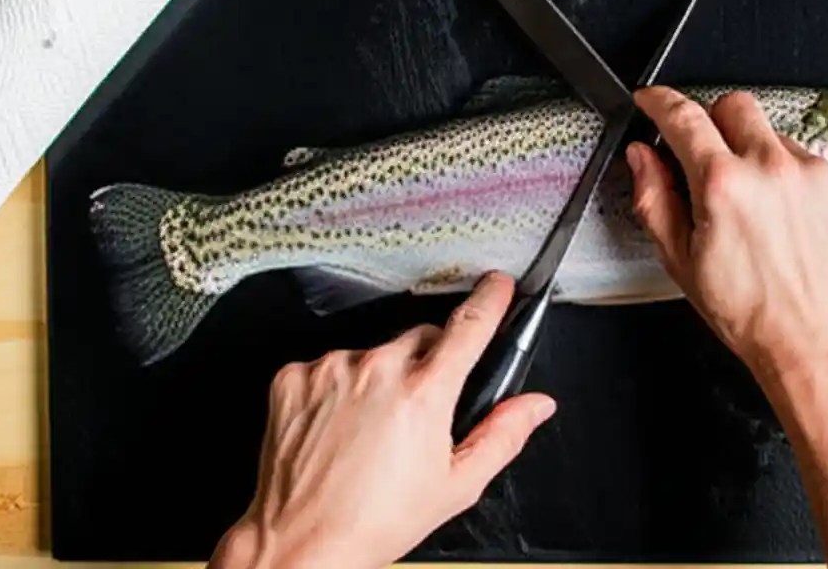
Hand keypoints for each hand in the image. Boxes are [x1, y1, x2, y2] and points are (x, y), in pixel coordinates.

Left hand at [210, 273, 556, 568]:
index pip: (469, 326)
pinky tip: (337, 427)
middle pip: (421, 339)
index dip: (490, 300)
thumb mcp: (456, 486)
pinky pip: (329, 366)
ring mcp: (331, 370)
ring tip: (370, 430)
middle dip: (430, 362)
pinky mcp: (294, 377)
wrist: (301, 542)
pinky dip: (337, 388)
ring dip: (380, 377)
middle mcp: (377, 370)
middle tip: (421, 408)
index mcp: (424, 393)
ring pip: (373, 353)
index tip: (497, 285)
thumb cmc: (374, 521)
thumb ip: (503, 436)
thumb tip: (533, 406)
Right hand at [627, 86, 827, 378]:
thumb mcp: (681, 261)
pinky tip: (787, 221)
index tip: (652, 101)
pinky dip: (792, 180)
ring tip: (756, 209)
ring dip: (756, 156)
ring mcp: (814, 174)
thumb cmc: (751, 314)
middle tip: (707, 158)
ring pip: (774, 135)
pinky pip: (809, 163)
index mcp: (723, 184)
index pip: (683, 116)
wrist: (816, 343)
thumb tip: (643, 158)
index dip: (659, 101)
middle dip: (713, 123)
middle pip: (734, 105)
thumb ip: (654, 198)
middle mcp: (771, 168)